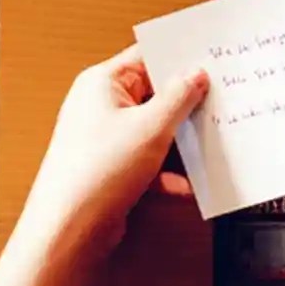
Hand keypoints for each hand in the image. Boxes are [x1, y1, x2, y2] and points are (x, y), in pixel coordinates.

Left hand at [23, 44, 208, 259]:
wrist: (69, 229)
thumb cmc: (96, 173)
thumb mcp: (152, 127)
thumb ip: (179, 97)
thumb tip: (195, 75)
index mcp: (102, 83)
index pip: (147, 57)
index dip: (179, 58)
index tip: (209, 62)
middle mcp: (100, 105)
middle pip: (153, 93)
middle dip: (184, 104)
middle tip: (215, 104)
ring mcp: (105, 137)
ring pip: (153, 129)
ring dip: (179, 140)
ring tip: (205, 144)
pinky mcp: (111, 166)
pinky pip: (147, 159)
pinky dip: (166, 170)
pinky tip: (184, 184)